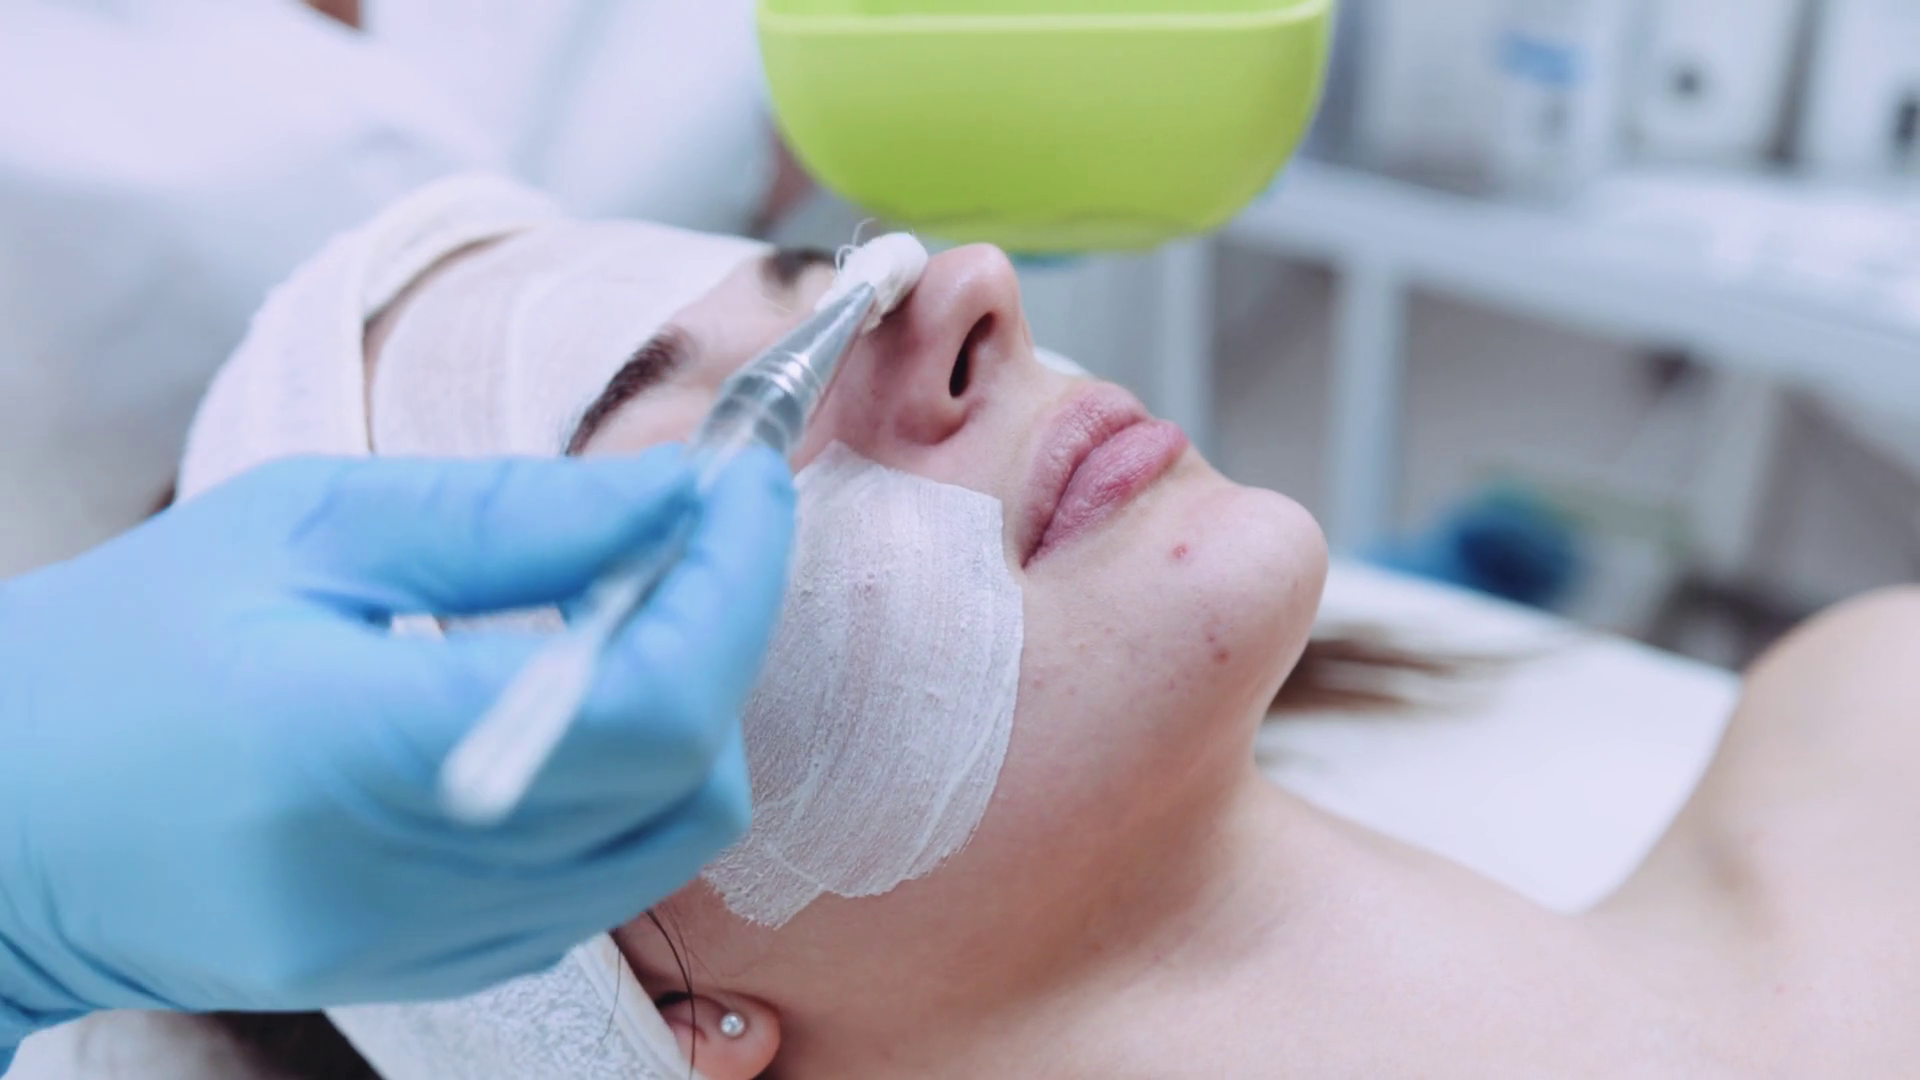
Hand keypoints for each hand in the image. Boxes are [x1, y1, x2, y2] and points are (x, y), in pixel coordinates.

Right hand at [0, 448, 791, 1040]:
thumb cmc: (114, 652)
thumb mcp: (297, 531)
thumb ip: (508, 520)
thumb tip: (681, 493)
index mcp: (358, 750)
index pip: (647, 703)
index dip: (734, 585)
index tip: (743, 482)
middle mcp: (414, 880)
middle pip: (687, 779)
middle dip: (726, 633)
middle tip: (691, 528)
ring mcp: (431, 948)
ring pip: (667, 841)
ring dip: (688, 708)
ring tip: (624, 602)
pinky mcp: (438, 971)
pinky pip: (604, 882)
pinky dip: (631, 780)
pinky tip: (572, 695)